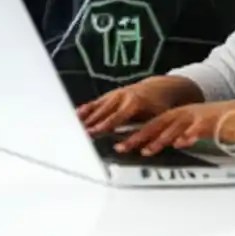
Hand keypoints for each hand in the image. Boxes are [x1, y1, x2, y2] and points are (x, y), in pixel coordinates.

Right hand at [77, 76, 194, 135]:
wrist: (158, 88)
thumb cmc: (159, 106)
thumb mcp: (158, 118)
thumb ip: (148, 131)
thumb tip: (143, 148)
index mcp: (134, 103)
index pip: (117, 117)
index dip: (105, 125)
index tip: (95, 131)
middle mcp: (122, 96)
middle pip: (104, 111)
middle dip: (92, 122)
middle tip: (81, 131)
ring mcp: (115, 94)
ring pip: (98, 106)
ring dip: (87, 116)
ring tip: (75, 124)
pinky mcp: (110, 95)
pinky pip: (97, 102)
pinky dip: (87, 108)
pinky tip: (77, 114)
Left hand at [114, 99, 234, 155]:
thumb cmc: (220, 123)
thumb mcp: (194, 126)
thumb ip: (178, 133)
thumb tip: (160, 143)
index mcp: (180, 113)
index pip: (152, 123)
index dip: (136, 132)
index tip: (119, 142)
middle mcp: (186, 113)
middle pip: (157, 124)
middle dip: (138, 136)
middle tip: (122, 147)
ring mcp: (199, 117)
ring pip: (175, 127)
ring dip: (160, 139)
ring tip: (146, 149)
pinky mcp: (214, 122)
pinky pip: (199, 129)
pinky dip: (189, 135)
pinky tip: (181, 143)